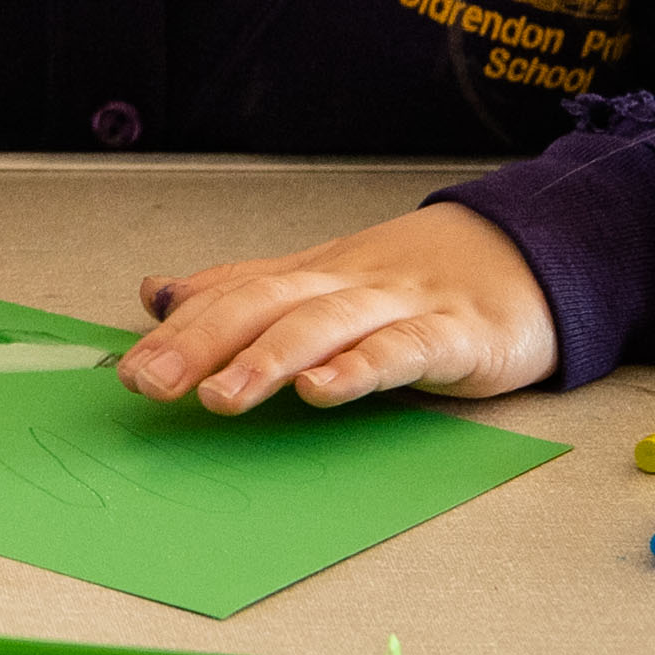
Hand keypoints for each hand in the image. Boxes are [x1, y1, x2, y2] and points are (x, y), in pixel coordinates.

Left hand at [120, 202, 556, 412]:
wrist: (527, 256)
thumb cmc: (417, 282)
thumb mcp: (323, 284)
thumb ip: (244, 291)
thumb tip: (158, 292)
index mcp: (311, 276)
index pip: (233, 296)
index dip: (179, 330)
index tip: (127, 369)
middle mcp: (346, 284)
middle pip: (263, 306)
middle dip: (199, 344)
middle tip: (148, 383)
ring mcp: (400, 307)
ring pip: (322, 325)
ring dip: (265, 360)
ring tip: (218, 398)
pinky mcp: (455, 337)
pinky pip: (401, 351)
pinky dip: (358, 369)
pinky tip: (321, 391)